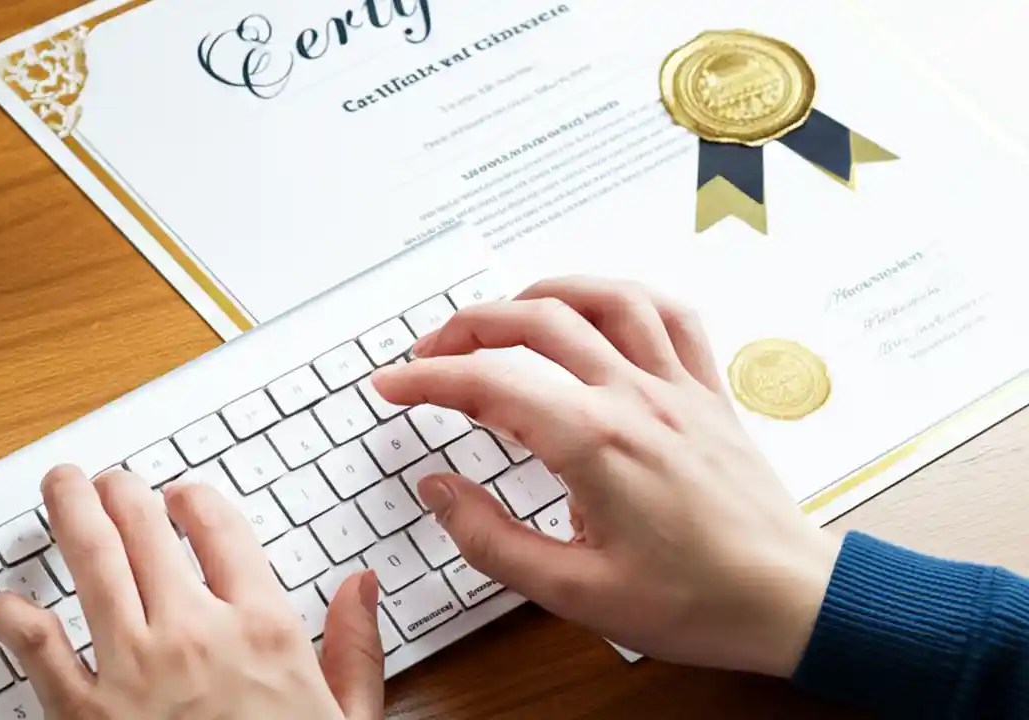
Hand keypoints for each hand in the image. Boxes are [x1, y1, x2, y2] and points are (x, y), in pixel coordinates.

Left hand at [0, 466, 383, 718]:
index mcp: (262, 629)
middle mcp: (195, 634)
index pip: (219, 528)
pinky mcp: (85, 714)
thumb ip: (354, 649)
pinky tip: (7, 603)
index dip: (193, 499)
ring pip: (92, 560)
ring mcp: (135, 669)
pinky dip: (14, 616)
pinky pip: (38, 647)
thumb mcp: (344, 719)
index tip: (182, 497)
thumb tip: (361, 588)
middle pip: (146, 527)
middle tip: (110, 483)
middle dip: (123, 491)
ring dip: (71, 511)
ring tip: (61, 487)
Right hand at [373, 276, 838, 676]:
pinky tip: (600, 308)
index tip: (393, 385)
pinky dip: (625, 297)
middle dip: (468, 326)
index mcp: (597, 444)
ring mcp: (678, 388)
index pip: (489, 384)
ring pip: (604, 298)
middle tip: (430, 354)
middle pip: (536, 321)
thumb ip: (491, 540)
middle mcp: (637, 399)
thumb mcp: (574, 592)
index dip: (428, 378)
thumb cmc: (697, 602)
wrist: (790, 601)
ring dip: (542, 293)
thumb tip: (439, 491)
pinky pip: (671, 315)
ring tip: (503, 314)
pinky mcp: (708, 392)